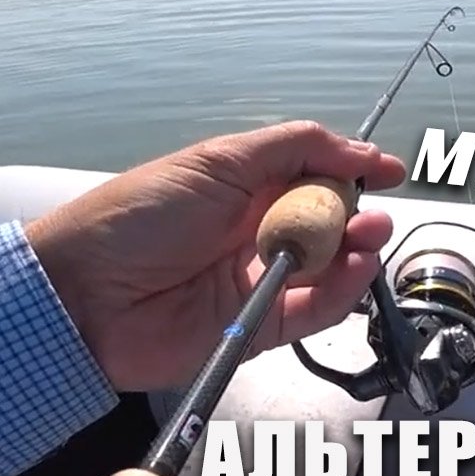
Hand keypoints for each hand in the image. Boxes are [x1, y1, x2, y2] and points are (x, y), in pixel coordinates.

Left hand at [25, 120, 405, 391]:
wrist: (86, 296)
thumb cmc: (138, 217)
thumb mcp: (217, 161)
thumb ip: (291, 148)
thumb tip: (354, 148)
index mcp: (246, 189)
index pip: (315, 176)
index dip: (353, 172)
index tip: (388, 171)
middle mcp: (260, 233)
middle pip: (331, 224)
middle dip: (359, 215)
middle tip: (370, 214)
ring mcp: (264, 281)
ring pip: (332, 268)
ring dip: (358, 251)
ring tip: (366, 237)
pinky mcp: (265, 328)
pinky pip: (318, 309)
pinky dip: (343, 290)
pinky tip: (354, 268)